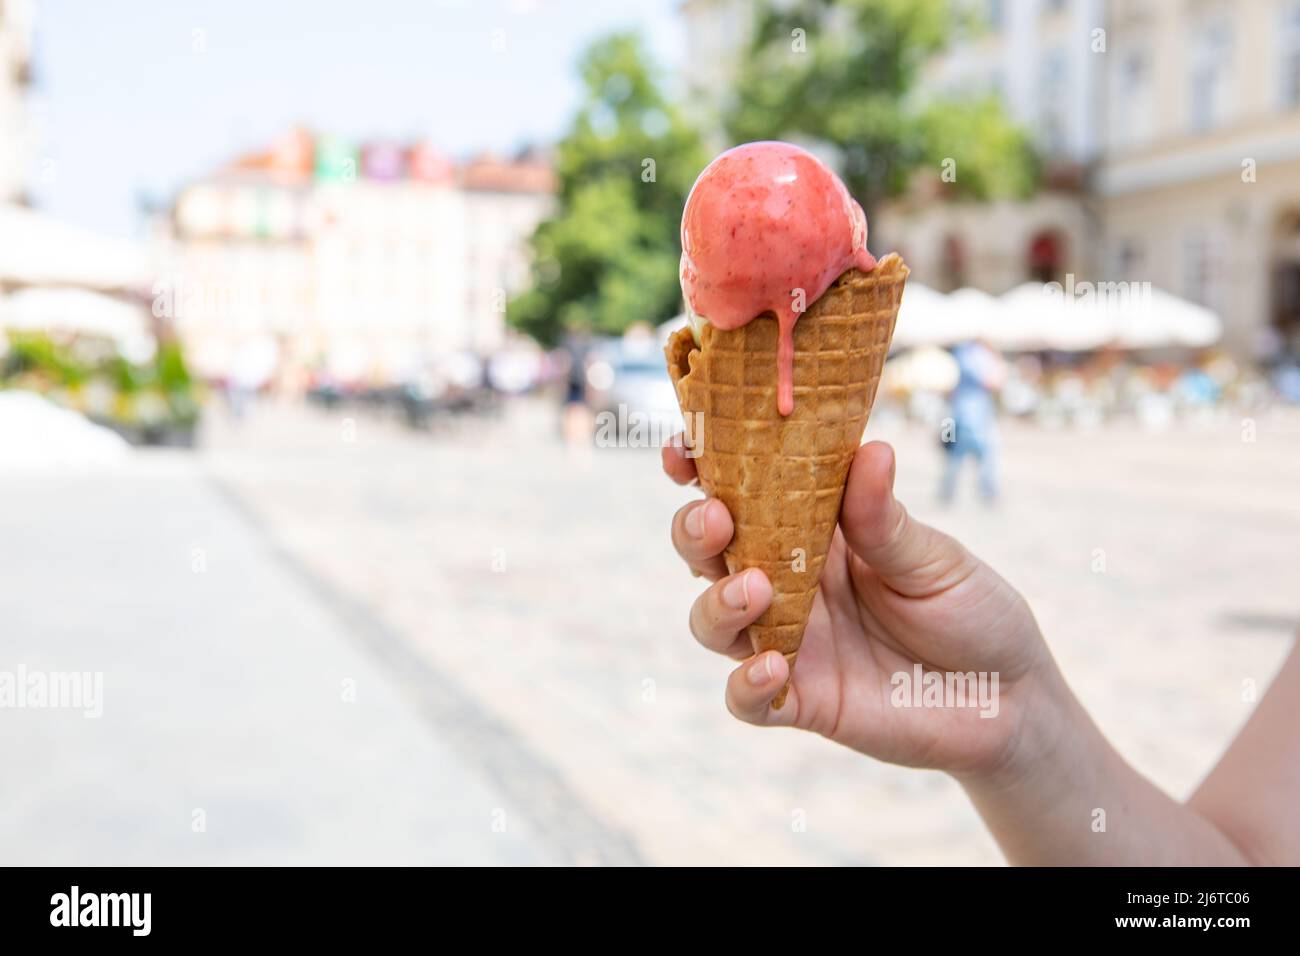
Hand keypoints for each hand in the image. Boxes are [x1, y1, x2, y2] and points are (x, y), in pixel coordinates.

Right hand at [664, 438, 1057, 777]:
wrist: (1010, 698)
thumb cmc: (972, 611)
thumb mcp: (935, 559)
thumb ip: (888, 519)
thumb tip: (871, 450)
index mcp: (815, 529)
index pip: (743, 491)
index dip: (702, 468)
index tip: (682, 451)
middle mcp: (788, 581)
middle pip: (709, 551)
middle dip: (694, 530)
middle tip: (717, 518)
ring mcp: (789, 640)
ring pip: (712, 620)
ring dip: (718, 601)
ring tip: (757, 589)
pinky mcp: (800, 698)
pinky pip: (746, 698)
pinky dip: (745, 683)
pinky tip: (774, 667)